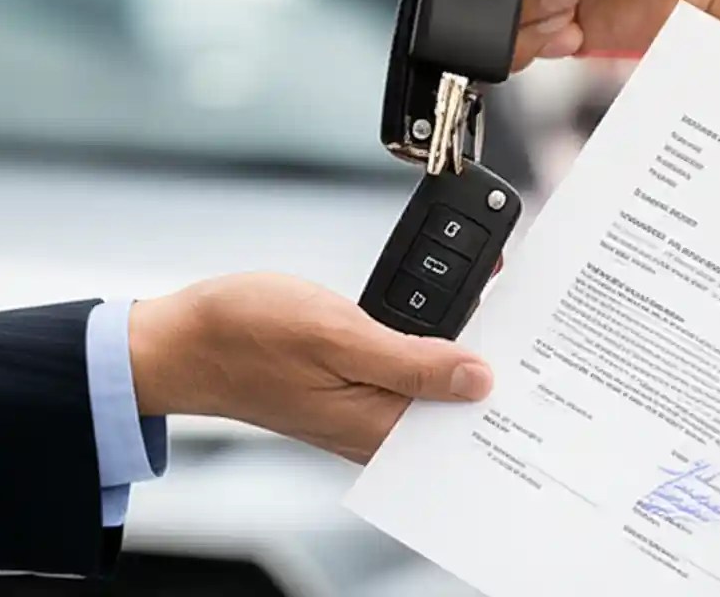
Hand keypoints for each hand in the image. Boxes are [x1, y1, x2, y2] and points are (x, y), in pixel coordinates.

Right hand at [126, 273, 493, 463]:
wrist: (182, 340)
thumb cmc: (245, 335)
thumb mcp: (339, 336)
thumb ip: (413, 362)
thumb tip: (479, 379)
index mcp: (381, 427)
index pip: (466, 412)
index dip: (506, 372)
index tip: (537, 331)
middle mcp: (376, 427)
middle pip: (455, 394)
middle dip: (490, 349)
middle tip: (521, 296)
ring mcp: (363, 408)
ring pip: (432, 376)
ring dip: (458, 338)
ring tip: (492, 292)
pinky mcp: (351, 386)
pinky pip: (405, 368)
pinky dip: (425, 339)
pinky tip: (445, 311)